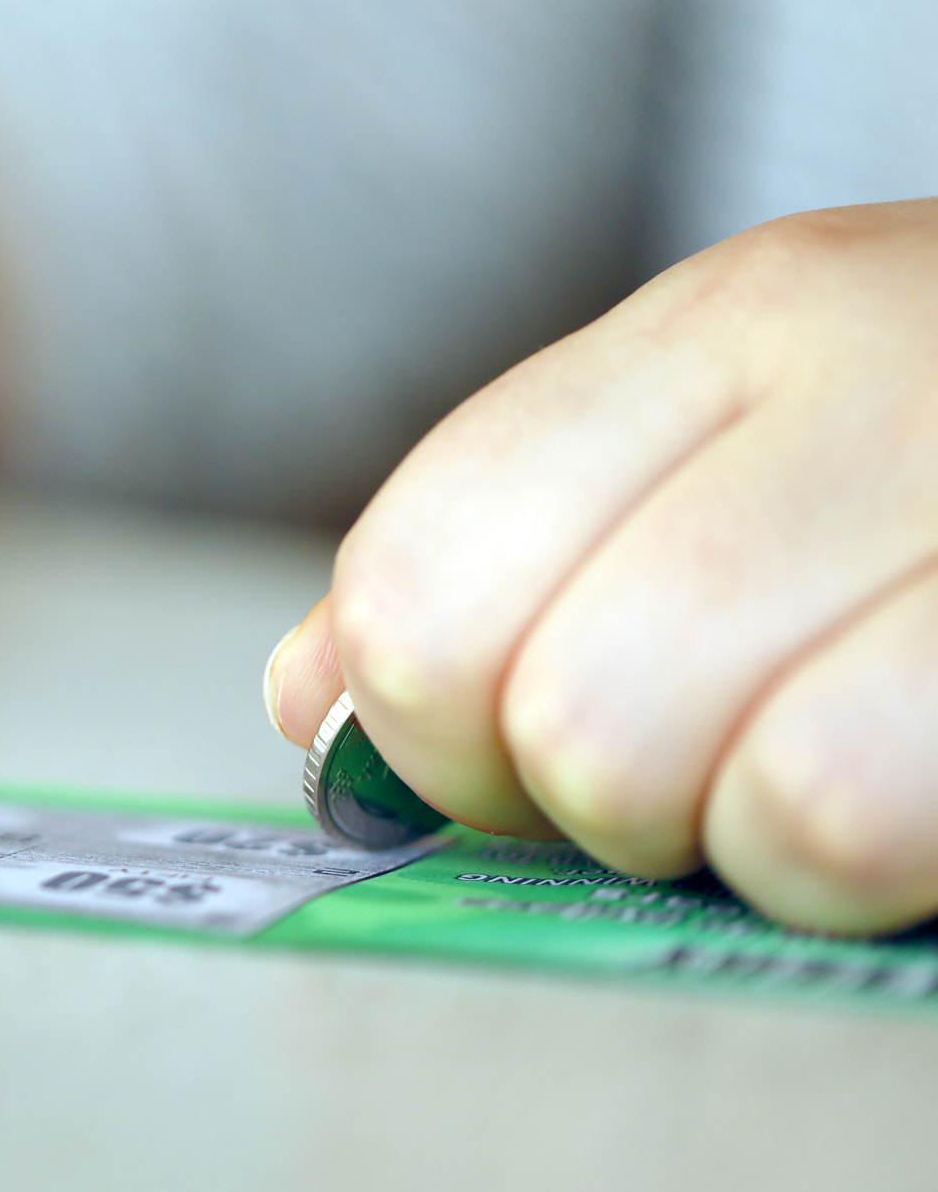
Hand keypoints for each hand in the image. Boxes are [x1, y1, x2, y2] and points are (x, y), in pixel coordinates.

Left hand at [268, 200, 937, 933]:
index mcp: (735, 321)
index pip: (427, 582)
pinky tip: (920, 806)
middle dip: (613, 802)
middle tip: (713, 760)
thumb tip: (314, 700)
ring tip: (842, 780)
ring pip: (773, 806)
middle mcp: (896, 377)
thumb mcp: (730, 441)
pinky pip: (880, 826)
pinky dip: (880, 870)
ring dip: (779, 854)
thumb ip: (509, 553)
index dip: (430, 723)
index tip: (502, 747)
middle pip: (575, 715)